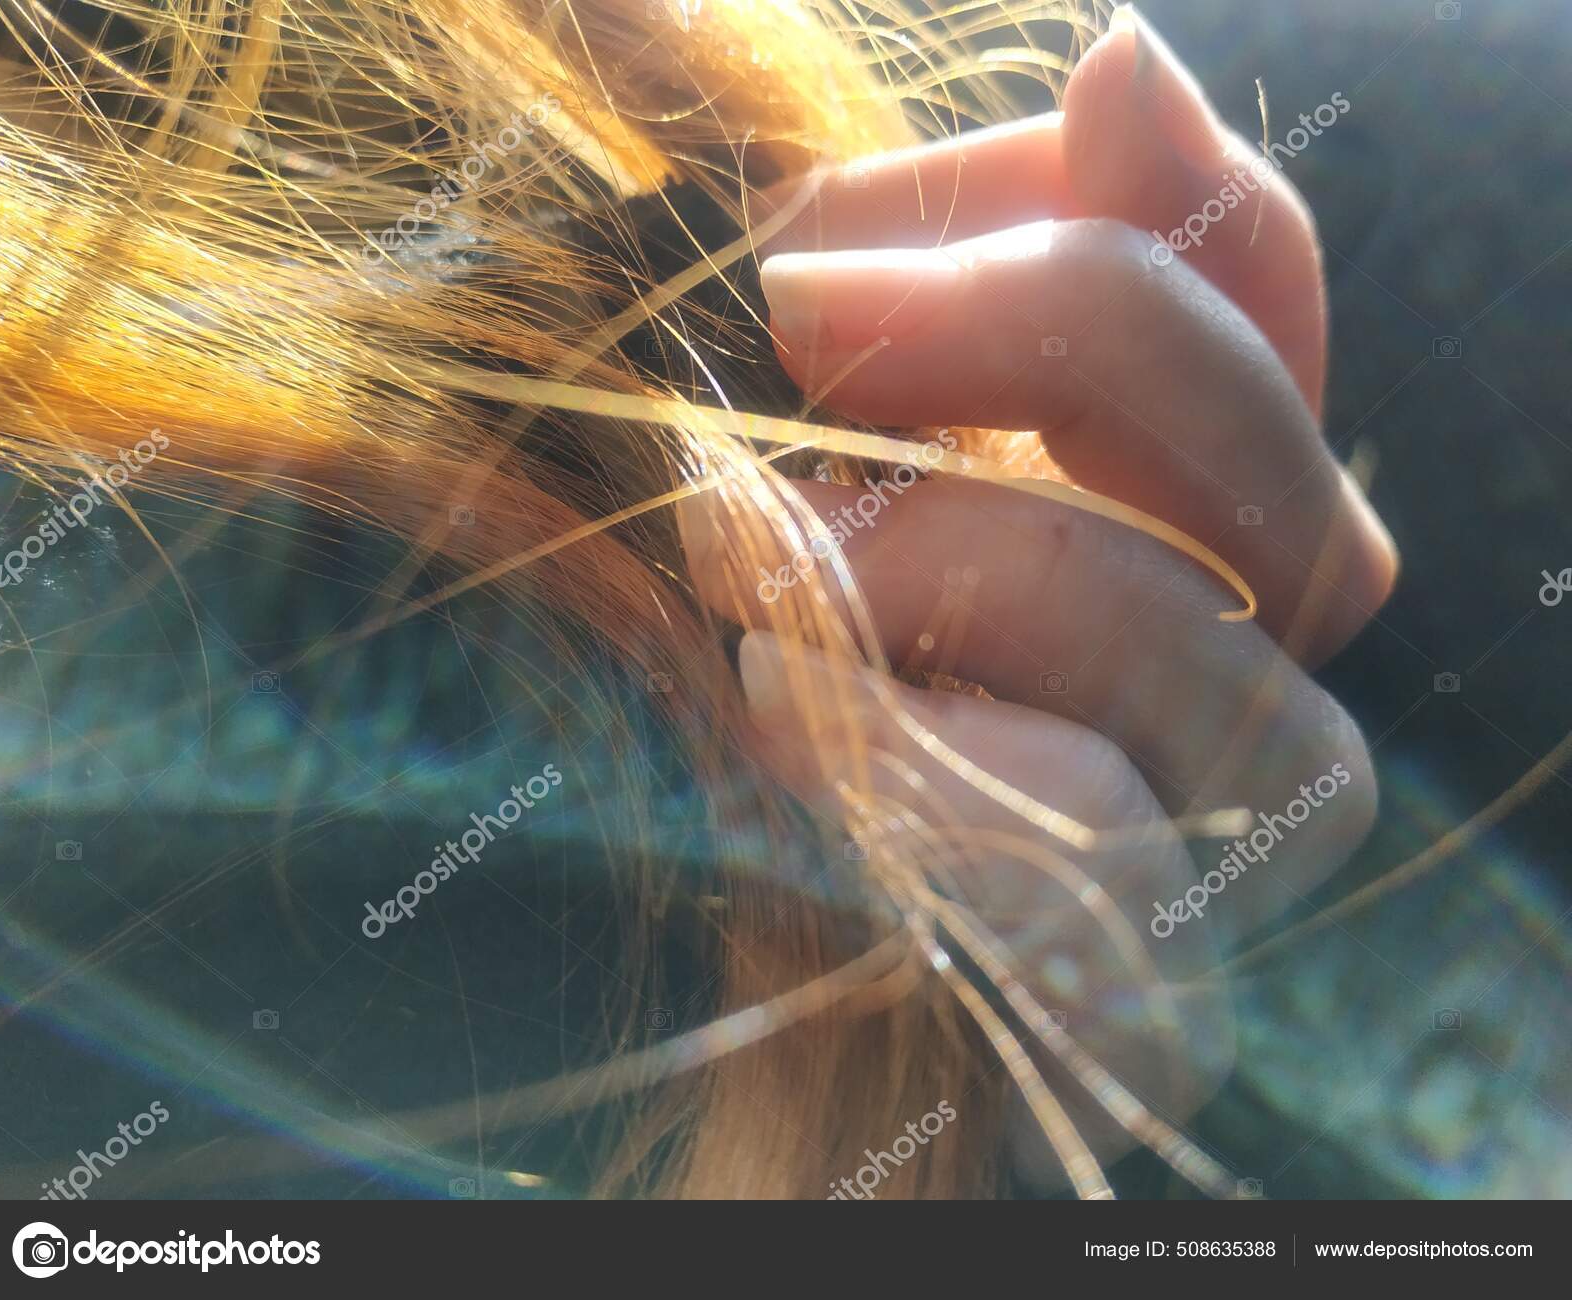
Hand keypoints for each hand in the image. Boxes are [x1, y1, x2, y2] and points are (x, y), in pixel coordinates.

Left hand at [679, 6, 1396, 1191]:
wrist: (667, 918)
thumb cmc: (721, 647)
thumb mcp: (795, 419)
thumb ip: (928, 259)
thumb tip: (1131, 55)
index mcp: (1164, 520)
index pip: (1277, 329)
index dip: (1202, 209)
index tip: (1074, 104)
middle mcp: (1224, 672)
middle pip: (1284, 481)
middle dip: (1064, 337)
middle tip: (807, 300)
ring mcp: (1190, 852)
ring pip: (1232, 685)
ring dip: (983, 566)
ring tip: (760, 554)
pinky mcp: (1117, 1012)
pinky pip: (1133, 913)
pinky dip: (964, 781)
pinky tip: (794, 711)